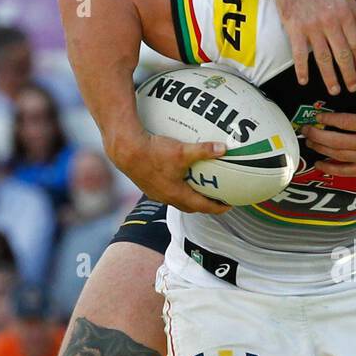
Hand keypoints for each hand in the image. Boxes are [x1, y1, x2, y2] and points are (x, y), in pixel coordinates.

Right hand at [106, 128, 230, 214]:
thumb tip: (224, 148)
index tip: (228, 206)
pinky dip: (176, 188)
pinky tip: (177, 177)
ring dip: (189, 198)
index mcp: (177, 194)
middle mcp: (166, 197)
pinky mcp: (147, 185)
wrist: (126, 150)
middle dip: (204, 205)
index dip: (217, 208)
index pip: (203, 207)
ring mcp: (155, 193)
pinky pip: (166, 191)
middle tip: (216, 199)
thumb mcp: (182, 151)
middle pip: (190, 206)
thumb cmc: (153, 152)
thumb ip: (204, 150)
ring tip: (199, 189)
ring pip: (176, 200)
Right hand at [272, 0, 355, 94]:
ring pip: (323, 58)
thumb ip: (355, 12)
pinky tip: (303, 81)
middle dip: (349, 74)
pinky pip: (300, 54)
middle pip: (342, 55)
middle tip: (353, 88)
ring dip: (329, 77)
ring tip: (334, 90)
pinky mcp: (295, 29)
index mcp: (344, 14)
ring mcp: (312, 28)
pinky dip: (301, 69)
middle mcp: (330, 23)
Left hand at [301, 89, 355, 175]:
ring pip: (338, 155)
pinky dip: (331, 168)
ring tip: (309, 143)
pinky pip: (346, 171)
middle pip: (335, 140)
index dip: (326, 119)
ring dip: (320, 149)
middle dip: (317, 135)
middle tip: (305, 130)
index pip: (343, 122)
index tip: (316, 116)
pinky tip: (319, 163)